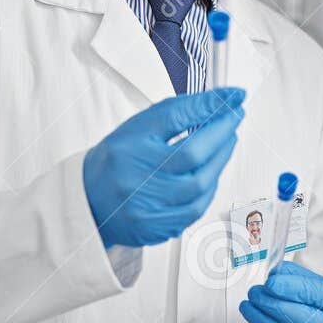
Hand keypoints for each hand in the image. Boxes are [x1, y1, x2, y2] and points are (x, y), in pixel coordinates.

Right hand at [82, 88, 244, 249]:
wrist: (89, 200)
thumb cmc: (117, 161)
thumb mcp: (137, 128)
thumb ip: (175, 114)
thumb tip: (217, 102)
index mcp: (128, 145)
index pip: (174, 117)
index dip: (209, 105)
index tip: (233, 96)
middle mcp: (135, 175)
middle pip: (192, 153)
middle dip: (222, 133)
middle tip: (233, 119)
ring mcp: (145, 205)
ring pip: (200, 184)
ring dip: (221, 160)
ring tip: (226, 142)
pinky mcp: (155, 227)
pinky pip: (195, 208)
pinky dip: (210, 187)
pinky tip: (212, 173)